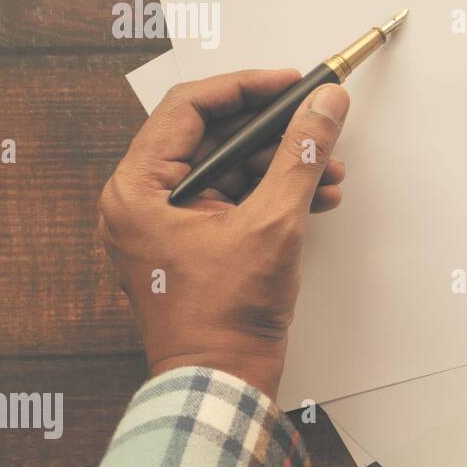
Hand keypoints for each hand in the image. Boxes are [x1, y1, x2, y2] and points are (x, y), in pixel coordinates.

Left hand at [97, 69, 349, 399]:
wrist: (223, 383)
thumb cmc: (224, 318)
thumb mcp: (273, 223)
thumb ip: (301, 155)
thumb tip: (324, 107)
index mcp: (137, 189)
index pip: (189, 107)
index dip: (247, 88)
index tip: (291, 83)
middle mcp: (143, 202)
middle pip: (213, 136)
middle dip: (275, 133)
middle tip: (317, 122)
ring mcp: (166, 225)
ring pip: (230, 168)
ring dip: (283, 165)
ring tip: (329, 170)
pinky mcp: (193, 245)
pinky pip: (234, 199)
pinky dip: (275, 193)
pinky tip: (317, 197)